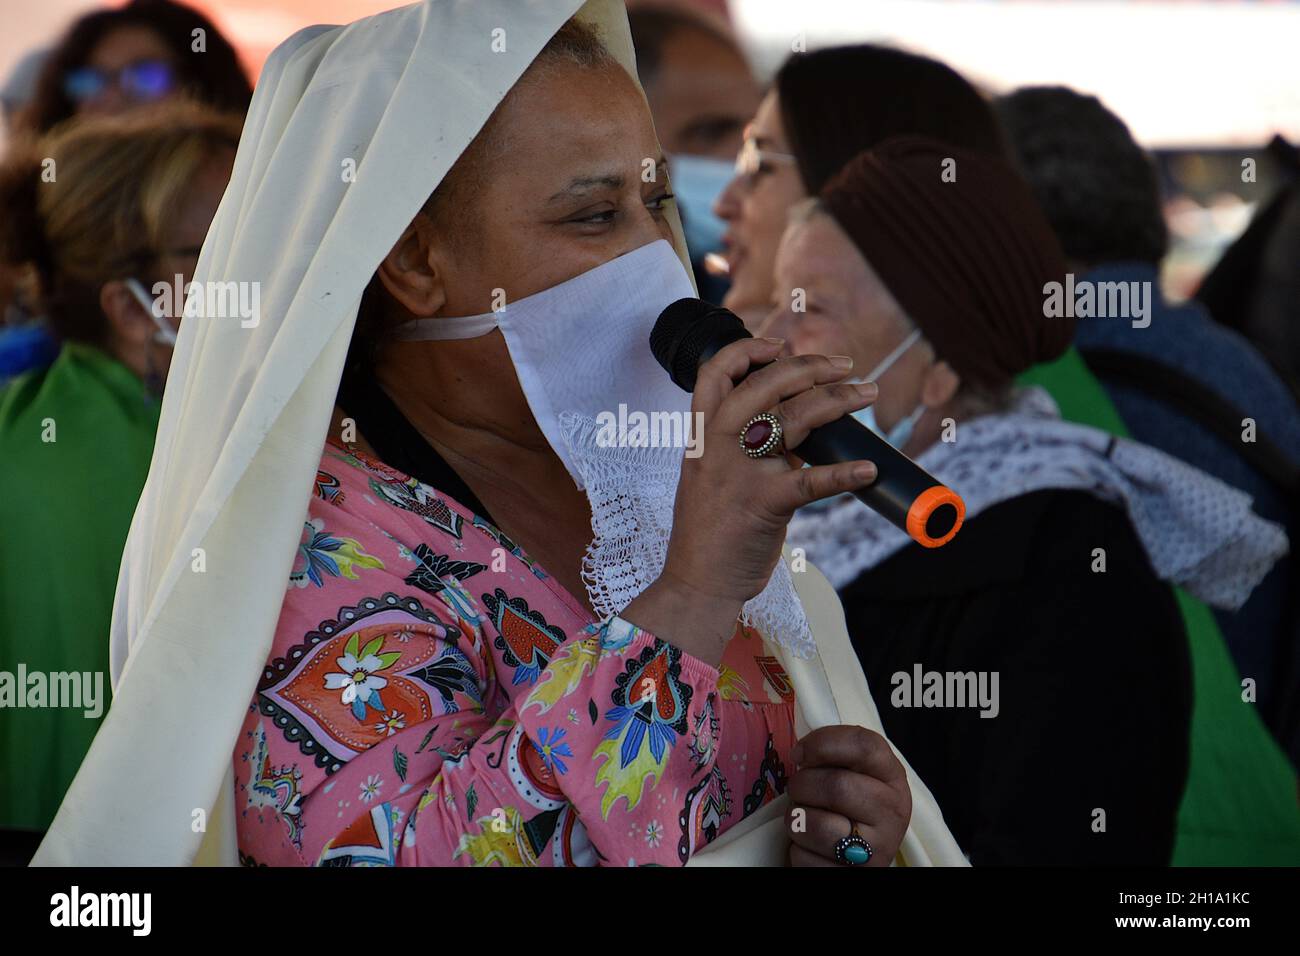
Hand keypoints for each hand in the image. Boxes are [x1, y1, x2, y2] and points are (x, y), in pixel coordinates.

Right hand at [625, 339, 877, 662]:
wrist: (696, 583)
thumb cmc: (708, 531)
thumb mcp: (710, 476)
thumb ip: (741, 446)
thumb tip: (793, 421)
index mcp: (702, 436)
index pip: (714, 373)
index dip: (749, 350)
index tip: (780, 345)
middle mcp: (717, 447)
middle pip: (765, 385)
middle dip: (810, 367)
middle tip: (845, 365)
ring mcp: (739, 474)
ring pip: (794, 419)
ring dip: (838, 400)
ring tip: (867, 393)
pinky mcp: (764, 505)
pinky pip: (811, 482)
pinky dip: (844, 474)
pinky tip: (868, 469)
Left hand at [785, 725, 911, 866]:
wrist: (861, 857)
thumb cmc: (849, 805)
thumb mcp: (855, 774)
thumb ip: (836, 756)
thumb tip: (801, 753)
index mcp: (892, 777)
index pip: (864, 746)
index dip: (823, 743)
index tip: (800, 754)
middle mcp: (892, 812)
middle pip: (835, 786)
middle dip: (801, 786)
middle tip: (798, 790)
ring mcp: (877, 848)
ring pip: (817, 825)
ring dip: (796, 819)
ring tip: (804, 819)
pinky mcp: (856, 875)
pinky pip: (806, 858)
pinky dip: (797, 850)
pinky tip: (811, 846)